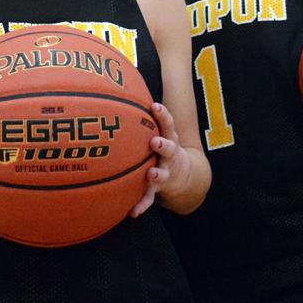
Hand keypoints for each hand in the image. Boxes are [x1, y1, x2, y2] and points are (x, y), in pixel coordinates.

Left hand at [131, 102, 192, 217]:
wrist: (186, 178)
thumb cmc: (163, 147)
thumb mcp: (160, 131)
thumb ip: (142, 115)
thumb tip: (117, 89)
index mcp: (169, 138)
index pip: (168, 124)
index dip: (162, 115)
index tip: (155, 106)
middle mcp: (170, 155)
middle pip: (169, 148)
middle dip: (163, 145)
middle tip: (155, 141)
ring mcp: (166, 173)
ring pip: (162, 174)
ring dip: (157, 174)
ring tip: (152, 174)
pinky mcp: (159, 190)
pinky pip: (150, 198)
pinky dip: (142, 205)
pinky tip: (133, 213)